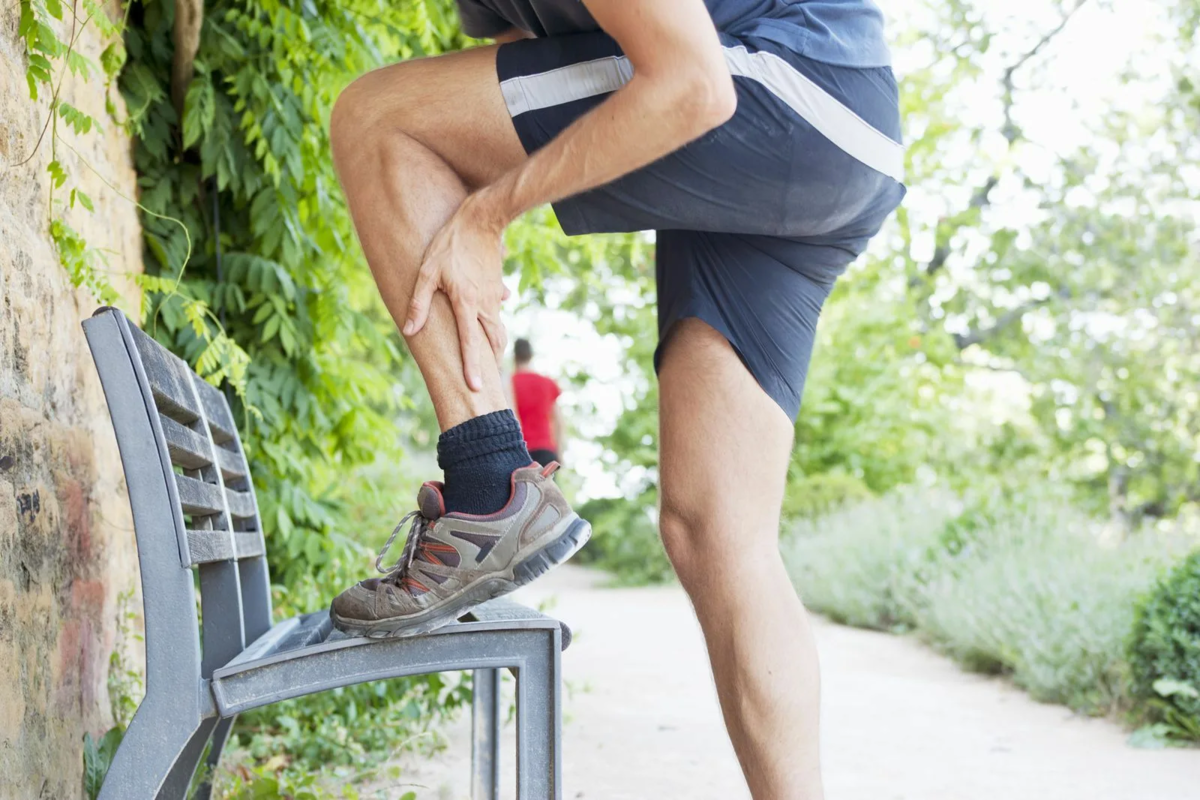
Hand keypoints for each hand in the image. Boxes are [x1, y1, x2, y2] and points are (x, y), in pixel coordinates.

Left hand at [403, 196, 509, 390]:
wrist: (481, 220)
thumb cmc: (449, 244)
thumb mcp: (426, 271)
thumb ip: (418, 303)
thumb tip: (410, 331)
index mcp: (466, 303)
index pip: (471, 343)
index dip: (473, 367)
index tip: (475, 387)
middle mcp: (485, 304)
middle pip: (493, 341)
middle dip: (490, 362)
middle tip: (487, 380)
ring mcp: (495, 295)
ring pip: (498, 327)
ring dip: (494, 344)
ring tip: (489, 359)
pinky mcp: (498, 286)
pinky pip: (498, 309)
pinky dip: (495, 319)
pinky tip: (490, 317)